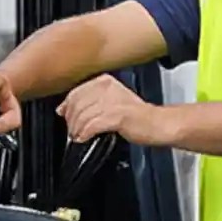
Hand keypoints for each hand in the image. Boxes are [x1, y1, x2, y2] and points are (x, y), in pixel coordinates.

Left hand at [57, 74, 171, 145]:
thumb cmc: (136, 116)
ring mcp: (112, 102)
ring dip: (77, 129)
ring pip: (82, 116)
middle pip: (77, 104)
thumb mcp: (110, 101)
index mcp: (105, 81)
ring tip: (78, 136)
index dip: (67, 106)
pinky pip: (92, 126)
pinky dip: (85, 134)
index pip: (76, 92)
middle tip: (73, 130)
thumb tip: (63, 109)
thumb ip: (88, 102)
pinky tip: (84, 138)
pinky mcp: (117, 116)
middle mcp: (107, 88)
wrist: (157, 124)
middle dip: (71, 120)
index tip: (63, 115)